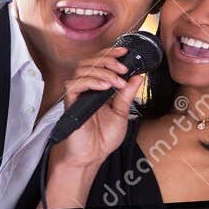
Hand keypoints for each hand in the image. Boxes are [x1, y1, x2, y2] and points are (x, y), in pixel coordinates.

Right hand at [52, 46, 143, 171]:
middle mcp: (86, 88)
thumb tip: (137, 77)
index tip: (126, 52)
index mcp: (98, 87)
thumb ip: (127, 95)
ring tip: (117, 82)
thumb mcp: (122, 113)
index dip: (111, 53)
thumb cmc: (103, 138)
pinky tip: (104, 86)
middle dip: (109, 60)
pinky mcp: (70, 103)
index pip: (101, 62)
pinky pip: (75, 84)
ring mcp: (77, 94)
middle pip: (91, 61)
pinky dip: (91, 81)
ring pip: (83, 69)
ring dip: (103, 71)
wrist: (92, 156)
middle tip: (123, 68)